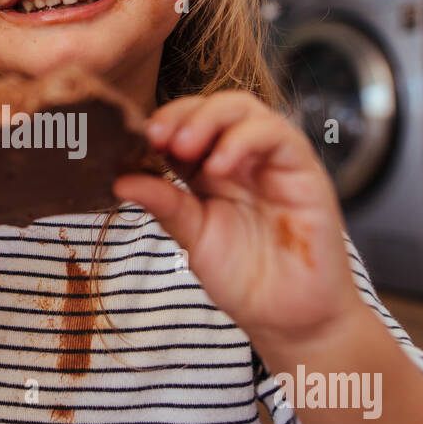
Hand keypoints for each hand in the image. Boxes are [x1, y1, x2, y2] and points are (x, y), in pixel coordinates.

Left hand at [113, 91, 366, 347]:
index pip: (186, 124)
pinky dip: (244, 140)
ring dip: (208, 118)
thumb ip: (165, 204)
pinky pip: (277, 135)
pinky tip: (219, 167)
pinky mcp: (303, 170)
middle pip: (214, 106)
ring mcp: (273, 160)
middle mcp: (243, 157)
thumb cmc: (244, 278)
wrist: (287, 317)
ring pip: (245, 109)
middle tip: (155, 137)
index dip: (162, 123)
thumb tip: (119, 180)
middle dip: (181, 114)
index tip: (135, 140)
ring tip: (183, 148)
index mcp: (210, 170)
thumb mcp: (193, 238)